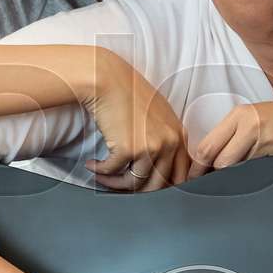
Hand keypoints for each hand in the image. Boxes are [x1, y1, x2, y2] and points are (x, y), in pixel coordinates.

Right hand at [79, 50, 194, 191]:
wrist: (107, 79)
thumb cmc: (128, 95)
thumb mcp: (158, 117)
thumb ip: (165, 141)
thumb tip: (159, 172)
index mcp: (179, 135)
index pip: (180, 176)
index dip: (163, 189)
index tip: (144, 190)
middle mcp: (170, 142)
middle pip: (158, 186)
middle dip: (137, 192)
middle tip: (120, 186)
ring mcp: (151, 146)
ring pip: (135, 183)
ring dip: (114, 183)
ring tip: (102, 176)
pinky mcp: (129, 148)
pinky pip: (113, 171)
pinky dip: (100, 171)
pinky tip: (93, 165)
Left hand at [190, 96, 272, 173]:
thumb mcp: (252, 116)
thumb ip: (231, 135)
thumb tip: (207, 163)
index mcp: (239, 116)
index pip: (206, 148)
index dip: (196, 170)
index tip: (194, 181)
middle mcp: (252, 126)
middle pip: (221, 164)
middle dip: (216, 178)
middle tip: (216, 187)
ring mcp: (271, 142)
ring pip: (242, 173)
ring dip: (241, 180)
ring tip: (247, 178)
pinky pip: (264, 176)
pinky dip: (261, 180)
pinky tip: (266, 177)